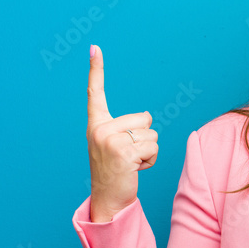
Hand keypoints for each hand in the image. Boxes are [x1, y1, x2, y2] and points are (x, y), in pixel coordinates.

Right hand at [86, 44, 157, 221]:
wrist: (108, 199)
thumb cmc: (115, 171)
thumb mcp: (116, 145)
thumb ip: (127, 128)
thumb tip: (147, 116)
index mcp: (96, 124)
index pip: (95, 93)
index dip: (96, 70)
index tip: (94, 48)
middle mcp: (100, 129)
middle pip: (144, 118)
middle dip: (145, 138)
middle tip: (128, 156)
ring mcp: (110, 140)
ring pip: (152, 134)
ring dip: (149, 151)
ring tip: (131, 163)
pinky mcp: (123, 152)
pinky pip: (153, 148)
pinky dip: (151, 160)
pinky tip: (136, 169)